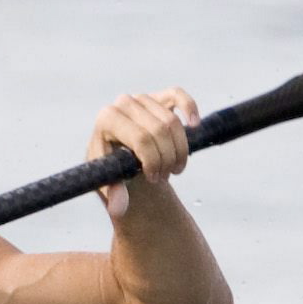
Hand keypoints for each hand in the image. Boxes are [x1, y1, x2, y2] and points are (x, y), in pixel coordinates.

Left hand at [88, 87, 200, 219]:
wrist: (117, 160)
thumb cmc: (111, 172)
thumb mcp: (109, 185)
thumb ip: (114, 195)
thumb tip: (119, 208)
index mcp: (107, 119)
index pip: (141, 138)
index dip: (153, 161)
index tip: (154, 179)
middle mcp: (123, 103)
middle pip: (159, 131)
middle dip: (166, 158)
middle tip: (165, 177)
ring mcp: (142, 99)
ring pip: (172, 121)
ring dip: (179, 150)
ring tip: (174, 169)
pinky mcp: (158, 98)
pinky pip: (178, 95)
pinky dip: (189, 107)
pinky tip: (195, 125)